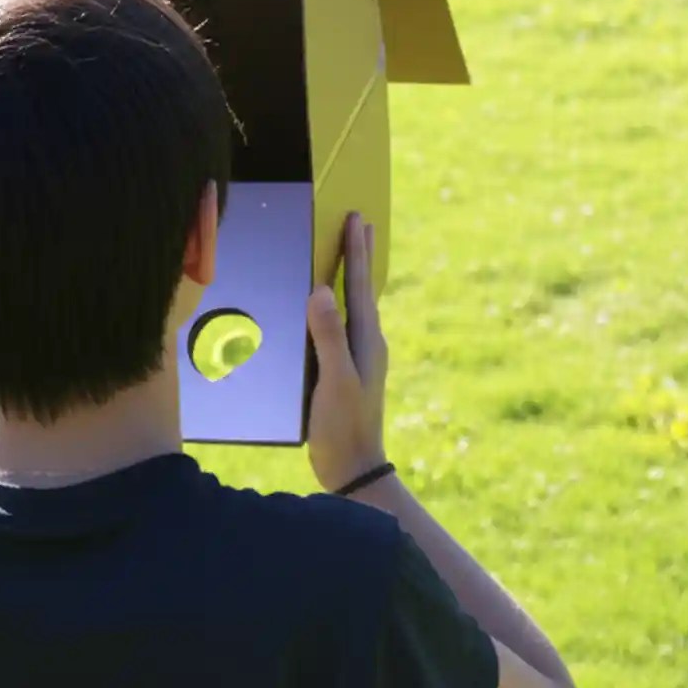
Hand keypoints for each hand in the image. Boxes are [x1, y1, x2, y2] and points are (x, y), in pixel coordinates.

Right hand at [306, 212, 388, 491]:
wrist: (354, 468)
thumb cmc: (344, 426)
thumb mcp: (335, 380)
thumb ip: (328, 337)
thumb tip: (320, 292)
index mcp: (365, 341)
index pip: (358, 286)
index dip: (355, 251)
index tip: (356, 218)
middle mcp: (366, 345)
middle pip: (361, 290)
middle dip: (360, 256)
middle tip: (361, 224)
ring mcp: (358, 359)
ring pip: (354, 307)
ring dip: (350, 278)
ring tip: (349, 256)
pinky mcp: (346, 372)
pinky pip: (342, 327)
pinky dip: (338, 307)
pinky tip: (328, 312)